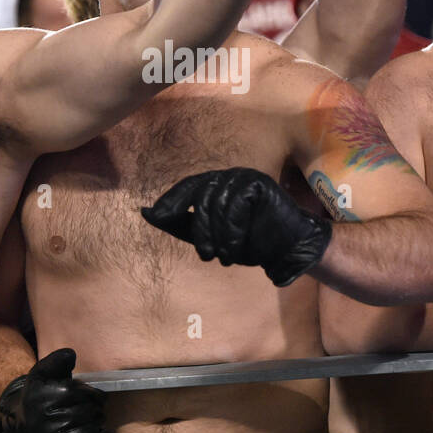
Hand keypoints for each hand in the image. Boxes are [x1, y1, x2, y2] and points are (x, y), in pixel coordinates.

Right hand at [0, 348, 113, 432]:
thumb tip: (71, 354)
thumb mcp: (41, 374)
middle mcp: (46, 423)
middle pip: (88, 412)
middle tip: (89, 408)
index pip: (79, 393)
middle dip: (93, 408)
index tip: (88, 394)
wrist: (23, 427)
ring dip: (95, 424)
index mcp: (42, 400)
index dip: (88, 392)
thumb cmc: (38, 398)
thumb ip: (56, 361)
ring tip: (88, 421)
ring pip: (90, 430)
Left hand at [142, 167, 332, 286]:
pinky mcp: (260, 182)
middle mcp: (228, 176)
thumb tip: (145, 212)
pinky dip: (234, 230)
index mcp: (215, 185)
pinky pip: (237, 203)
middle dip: (200, 229)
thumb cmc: (249, 242)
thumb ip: (179, 224)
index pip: (187, 187)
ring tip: (225, 256)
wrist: (287, 248)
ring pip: (217, 202)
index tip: (155, 215)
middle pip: (200, 195)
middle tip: (205, 255)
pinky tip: (236, 248)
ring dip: (219, 235)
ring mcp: (245, 177)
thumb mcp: (209, 236)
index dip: (171, 201)